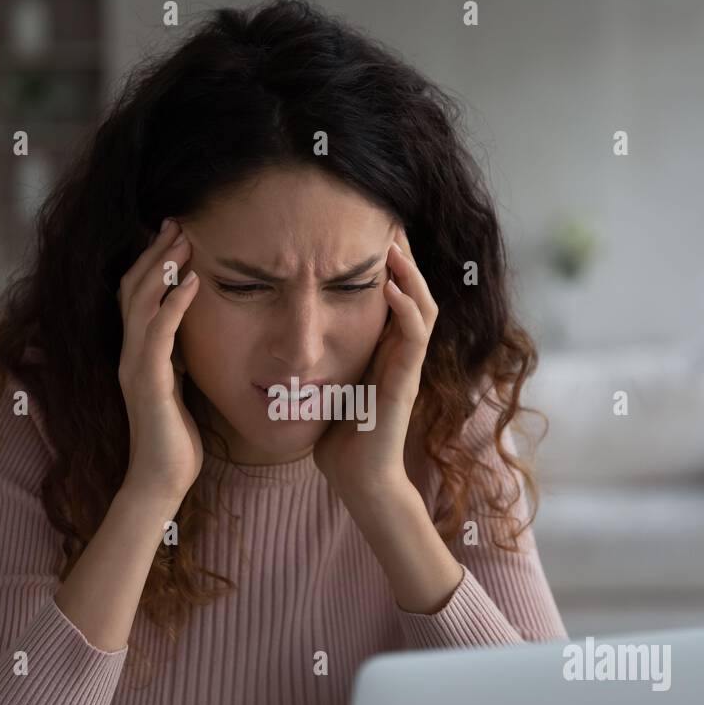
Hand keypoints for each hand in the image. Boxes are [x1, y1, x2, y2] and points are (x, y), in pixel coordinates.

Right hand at [116, 218, 202, 503]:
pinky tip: (193, 282)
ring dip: (163, 268)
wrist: (161, 481)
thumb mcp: (179, 389)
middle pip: (133, 288)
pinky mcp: (148, 382)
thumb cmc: (174, 440)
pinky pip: (159, 334)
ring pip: (140, 303)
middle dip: (154, 253)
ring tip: (184, 240)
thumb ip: (179, 361)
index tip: (174, 236)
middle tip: (177, 222)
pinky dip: (176, 304)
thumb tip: (192, 339)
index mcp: (137, 354)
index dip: (151, 264)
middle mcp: (129, 354)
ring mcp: (134, 366)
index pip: (137, 297)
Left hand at [313, 227, 437, 501]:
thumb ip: (317, 360)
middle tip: (387, 224)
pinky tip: (389, 287)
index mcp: (383, 351)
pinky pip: (413, 337)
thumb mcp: (325, 385)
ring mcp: (407, 367)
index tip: (367, 234)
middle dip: (404, 259)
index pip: (394, 297)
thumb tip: (280, 337)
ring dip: (410, 275)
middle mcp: (400, 354)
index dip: (387, 266)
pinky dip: (405, 309)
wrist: (358, 480)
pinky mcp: (405, 382)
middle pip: (414, 293)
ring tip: (393, 245)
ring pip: (422, 307)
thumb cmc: (340, 439)